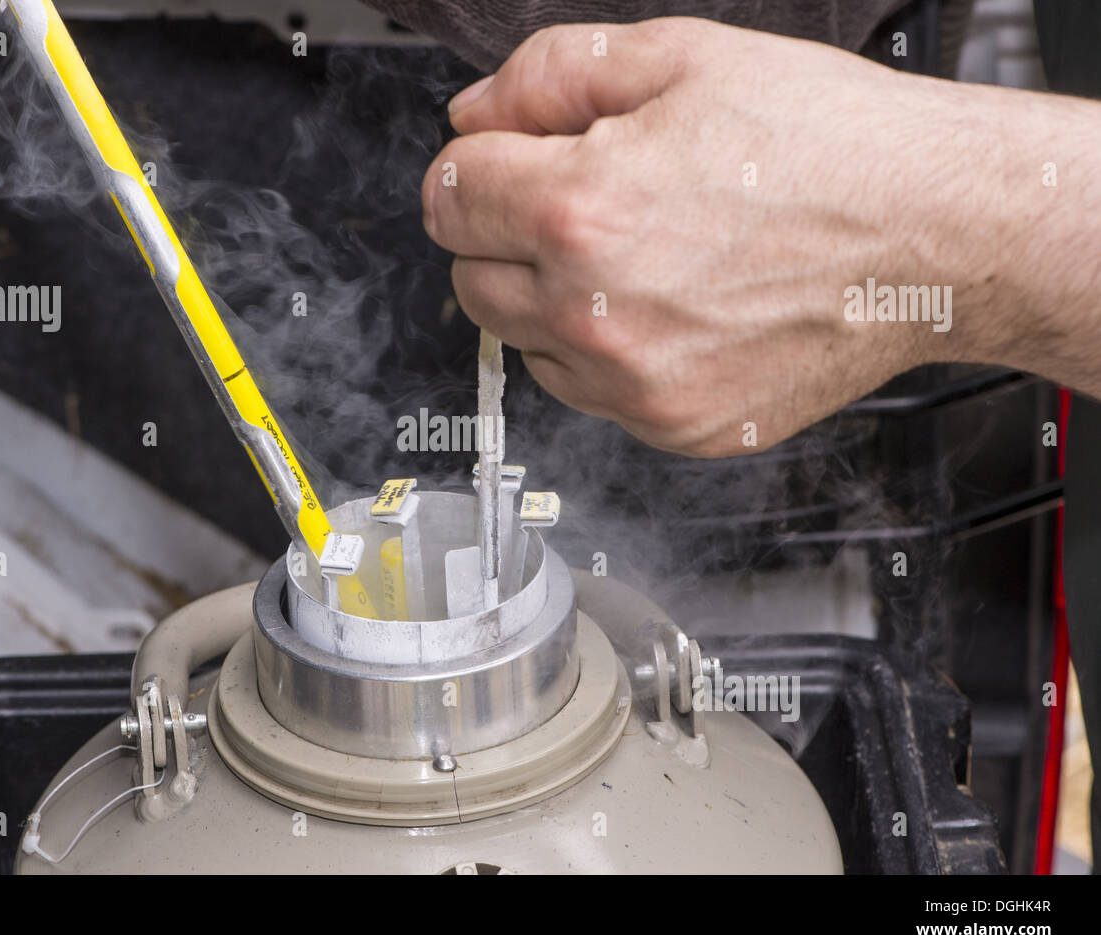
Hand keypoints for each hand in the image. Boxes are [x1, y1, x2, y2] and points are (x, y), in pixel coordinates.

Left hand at [422, 18, 1096, 455]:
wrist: (935, 237)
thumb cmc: (830, 150)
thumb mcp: (682, 59)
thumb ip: (548, 77)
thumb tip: (475, 113)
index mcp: (581, 212)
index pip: (447, 198)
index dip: (476, 167)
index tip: (507, 164)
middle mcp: (594, 314)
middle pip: (469, 279)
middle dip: (505, 236)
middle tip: (585, 205)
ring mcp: (635, 384)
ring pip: (522, 344)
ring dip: (552, 301)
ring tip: (643, 257)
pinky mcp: (673, 427)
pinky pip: (588, 393)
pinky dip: (605, 354)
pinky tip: (671, 308)